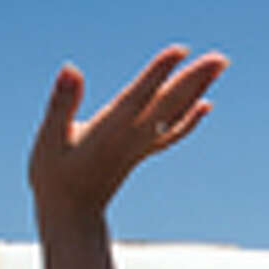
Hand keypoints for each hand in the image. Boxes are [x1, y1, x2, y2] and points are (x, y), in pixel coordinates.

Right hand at [29, 46, 227, 219]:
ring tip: (220, 66)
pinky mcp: (141, 153)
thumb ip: (60, 104)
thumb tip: (70, 69)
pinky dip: (190, 118)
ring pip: (175, 114)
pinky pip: (172, 133)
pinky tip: (205, 104)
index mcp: (109, 132)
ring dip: (198, 90)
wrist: (71, 217)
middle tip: (220, 58)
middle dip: (193, 79)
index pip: (139, 96)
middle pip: (168, 103)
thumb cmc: (54, 177)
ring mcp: (140, 146)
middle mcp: (132, 138)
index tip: (181, 51)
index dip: (159, 73)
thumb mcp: (48, 139)